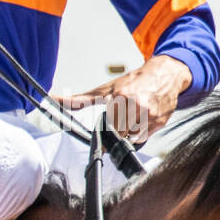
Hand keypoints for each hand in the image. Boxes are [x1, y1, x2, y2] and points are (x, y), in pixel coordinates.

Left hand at [55, 55, 192, 143]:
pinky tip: (143, 119)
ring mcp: (151, 115)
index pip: (108, 128)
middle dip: (119, 131)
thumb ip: (81, 99)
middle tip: (123, 120)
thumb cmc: (134, 81)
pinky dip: (141, 132)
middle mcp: (137, 106)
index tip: (104, 145)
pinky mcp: (161, 122)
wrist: (165, 74)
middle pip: (120, 134)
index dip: (106, 137)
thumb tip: (54, 100)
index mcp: (122, 97)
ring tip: (133, 117)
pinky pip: (145, 137)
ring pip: (132, 138)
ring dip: (129, 133)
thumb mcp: (107, 88)